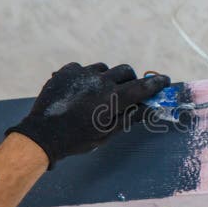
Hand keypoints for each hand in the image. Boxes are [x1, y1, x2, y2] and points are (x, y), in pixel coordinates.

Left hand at [6, 63, 169, 168]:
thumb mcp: (107, 133)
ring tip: (98, 92)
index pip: (142, 86)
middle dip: (130, 79)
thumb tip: (149, 108)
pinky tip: (79, 91)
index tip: (165, 80)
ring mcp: (82, 73)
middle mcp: (101, 80)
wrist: (43, 134)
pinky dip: (86, 77)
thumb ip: (130, 117)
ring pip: (104, 68)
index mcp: (114, 98)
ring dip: (107, 77)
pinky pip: (83, 68)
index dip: (156, 83)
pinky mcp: (67, 71)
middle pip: (125, 71)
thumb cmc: (78, 138)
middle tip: (126, 91)